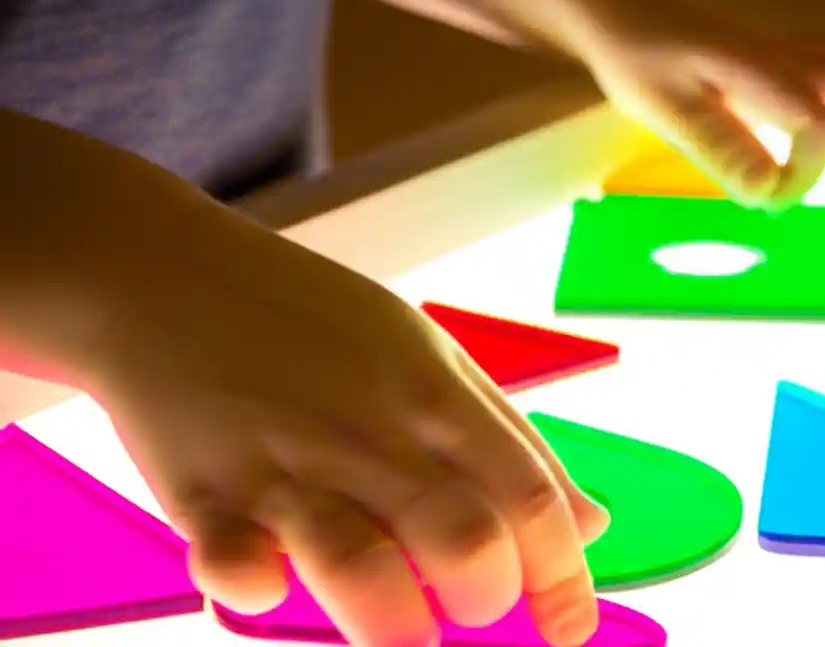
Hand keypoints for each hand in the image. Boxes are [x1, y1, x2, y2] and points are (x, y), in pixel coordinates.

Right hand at [80, 210, 607, 646]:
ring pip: (359, 566)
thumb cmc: (315, 323)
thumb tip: (591, 522)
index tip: (570, 627)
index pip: (529, 497)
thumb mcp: (431, 355)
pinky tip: (268, 583)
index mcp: (435, 396)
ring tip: (404, 631)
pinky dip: (253, 585)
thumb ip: (510, 441)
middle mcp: (371, 434)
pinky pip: (231, 559)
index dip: (562, 576)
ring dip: (394, 624)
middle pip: (463, 541)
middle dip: (486, 600)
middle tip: (470, 605)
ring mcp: (286, 464)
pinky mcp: (201, 491)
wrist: (171, 274)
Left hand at [578, 1, 824, 210]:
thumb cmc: (639, 56)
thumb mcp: (666, 108)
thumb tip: (770, 196)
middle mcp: (788, 57)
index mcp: (763, 69)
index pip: (816, 125)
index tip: (770, 201)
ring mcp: (790, 53)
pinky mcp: (783, 57)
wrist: (620, 10)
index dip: (803, 171)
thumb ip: (721, 147)